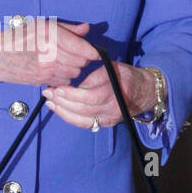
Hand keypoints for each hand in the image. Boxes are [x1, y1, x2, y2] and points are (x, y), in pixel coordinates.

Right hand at [0, 18, 98, 90]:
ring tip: (65, 60)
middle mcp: (50, 52)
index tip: (97, 53)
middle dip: (82, 58)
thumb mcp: (41, 25)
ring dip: (74, 68)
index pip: (81, 47)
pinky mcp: (43, 80)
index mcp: (50, 34)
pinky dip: (64, 77)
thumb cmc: (18, 37)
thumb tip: (86, 29)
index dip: (93, 51)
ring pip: (74, 72)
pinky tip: (56, 69)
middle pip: (81, 61)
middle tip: (76, 53)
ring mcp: (46, 68)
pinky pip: (64, 81)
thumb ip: (67, 28)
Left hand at [42, 60, 156, 129]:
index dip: (72, 94)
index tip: (58, 88)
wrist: (143, 92)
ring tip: (49, 102)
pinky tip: (59, 109)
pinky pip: (84, 124)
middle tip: (47, 93)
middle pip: (83, 109)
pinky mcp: (106, 124)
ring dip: (63, 111)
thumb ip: (94, 76)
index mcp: (116, 91)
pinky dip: (70, 117)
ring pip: (82, 120)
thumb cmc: (125, 76)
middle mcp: (113, 108)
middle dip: (62, 102)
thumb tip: (74, 85)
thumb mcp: (112, 68)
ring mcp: (109, 119)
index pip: (90, 97)